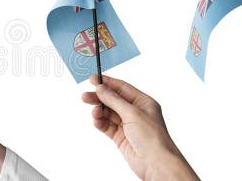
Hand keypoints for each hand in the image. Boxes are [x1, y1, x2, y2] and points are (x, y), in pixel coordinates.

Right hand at [82, 75, 197, 180]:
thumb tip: (101, 89)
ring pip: (108, 113)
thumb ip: (114, 100)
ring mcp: (127, 125)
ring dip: (99, 111)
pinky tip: (97, 121)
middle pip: (112, 100)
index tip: (93, 79)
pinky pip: (106, 126)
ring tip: (94, 113)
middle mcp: (135, 112)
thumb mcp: (132, 113)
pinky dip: (100, 123)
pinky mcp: (121, 137)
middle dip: (99, 98)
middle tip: (86, 96)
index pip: (122, 88)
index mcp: (143, 102)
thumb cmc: (153, 138)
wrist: (155, 162)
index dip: (108, 83)